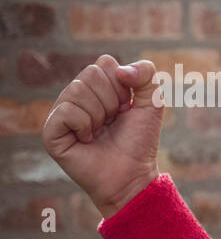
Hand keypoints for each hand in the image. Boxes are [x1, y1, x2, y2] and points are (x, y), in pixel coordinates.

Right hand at [40, 55, 163, 217]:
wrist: (133, 175)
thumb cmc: (139, 141)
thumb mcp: (152, 103)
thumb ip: (145, 75)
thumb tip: (119, 69)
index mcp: (96, 87)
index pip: (104, 63)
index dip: (122, 86)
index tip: (126, 107)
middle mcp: (75, 96)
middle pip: (90, 73)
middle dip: (112, 100)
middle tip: (112, 121)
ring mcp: (60, 113)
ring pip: (78, 90)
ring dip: (100, 114)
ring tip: (100, 131)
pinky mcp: (51, 132)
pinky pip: (67, 111)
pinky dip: (84, 125)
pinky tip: (87, 140)